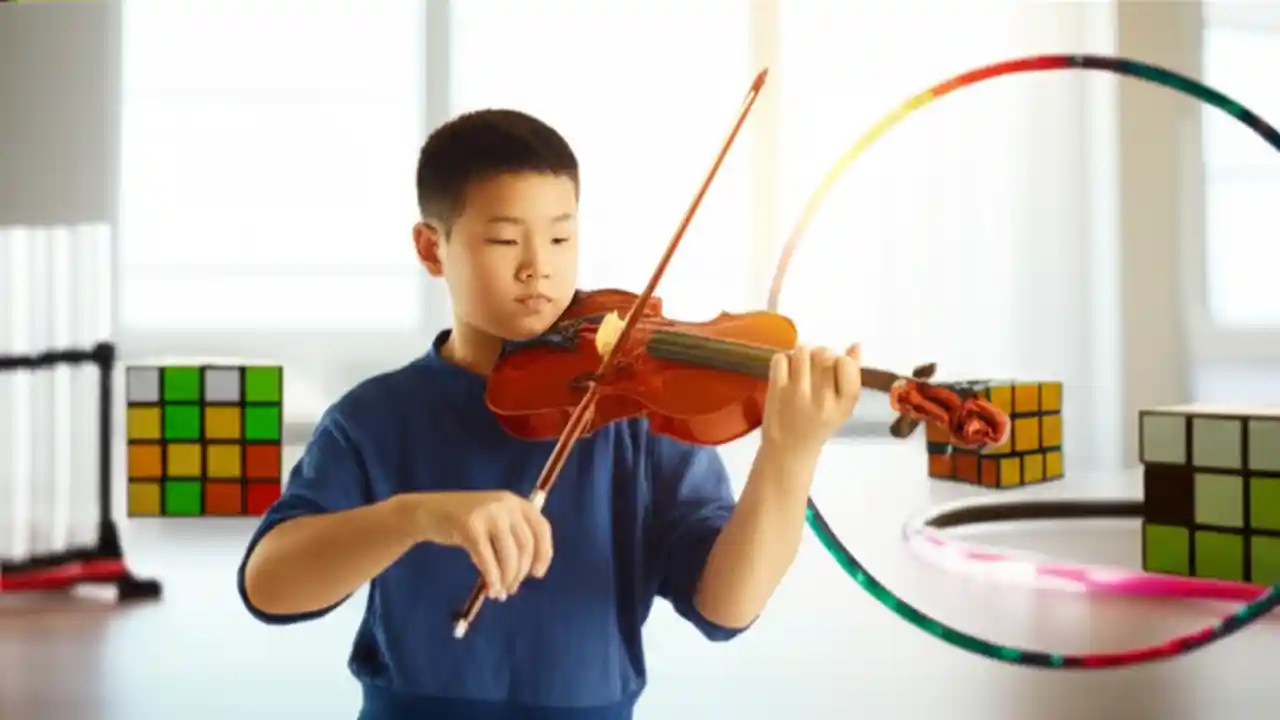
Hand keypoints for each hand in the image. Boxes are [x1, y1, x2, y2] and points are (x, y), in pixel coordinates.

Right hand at [406, 490, 552, 600]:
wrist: (428, 511)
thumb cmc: (464, 521)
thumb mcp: (494, 519)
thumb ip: (512, 536)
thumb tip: (528, 571)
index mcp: (515, 501)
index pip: (541, 528)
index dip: (544, 553)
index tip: (537, 574)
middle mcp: (505, 504)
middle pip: (525, 545)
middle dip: (520, 572)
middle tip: (512, 589)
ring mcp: (488, 514)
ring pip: (509, 556)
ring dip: (507, 579)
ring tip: (500, 593)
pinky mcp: (471, 527)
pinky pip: (488, 560)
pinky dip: (492, 579)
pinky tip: (490, 590)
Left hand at [761, 344, 861, 461]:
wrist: (789, 449)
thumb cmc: (820, 425)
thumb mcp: (843, 407)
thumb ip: (852, 376)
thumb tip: (855, 345)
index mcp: (843, 404)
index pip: (846, 364)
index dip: (840, 359)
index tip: (835, 367)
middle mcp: (822, 399)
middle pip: (824, 354)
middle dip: (821, 353)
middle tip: (816, 365)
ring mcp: (797, 394)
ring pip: (802, 352)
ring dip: (802, 353)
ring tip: (802, 365)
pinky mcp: (776, 390)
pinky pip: (781, 358)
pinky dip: (784, 359)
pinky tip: (787, 370)